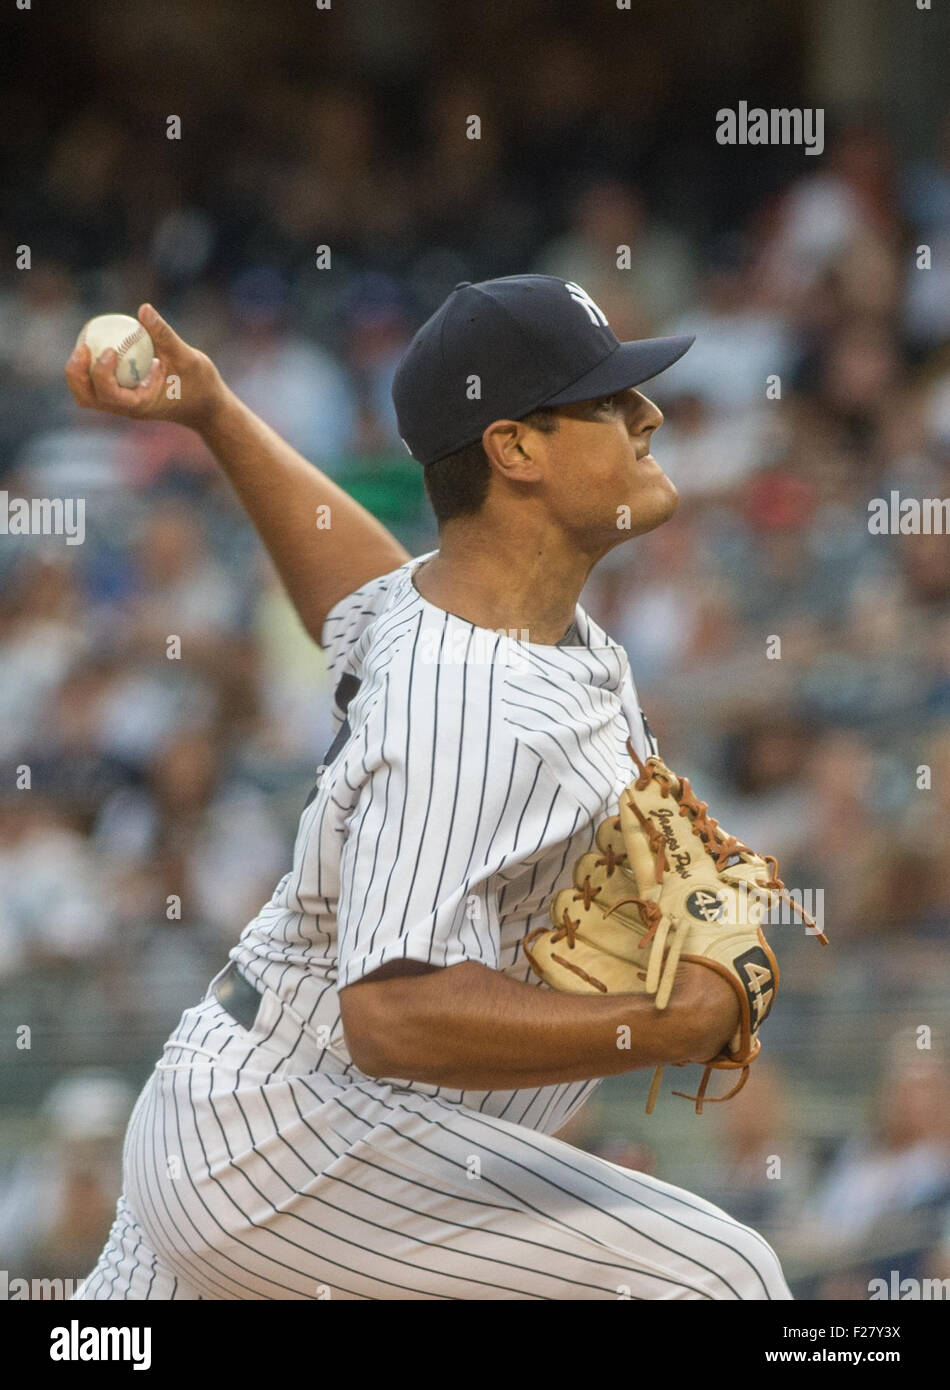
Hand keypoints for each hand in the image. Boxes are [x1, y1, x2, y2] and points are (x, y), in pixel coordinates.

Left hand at [64, 303, 226, 431]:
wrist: (208, 407)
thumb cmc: (202, 385)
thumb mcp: (188, 358)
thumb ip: (165, 335)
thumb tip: (143, 308)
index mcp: (140, 405)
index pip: (109, 394)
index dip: (101, 372)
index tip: (111, 349)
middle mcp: (126, 408)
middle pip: (87, 397)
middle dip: (77, 373)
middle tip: (82, 346)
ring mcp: (122, 405)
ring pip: (87, 395)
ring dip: (79, 373)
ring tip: (84, 346)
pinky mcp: (123, 397)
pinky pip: (97, 386)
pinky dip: (90, 369)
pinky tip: (97, 346)